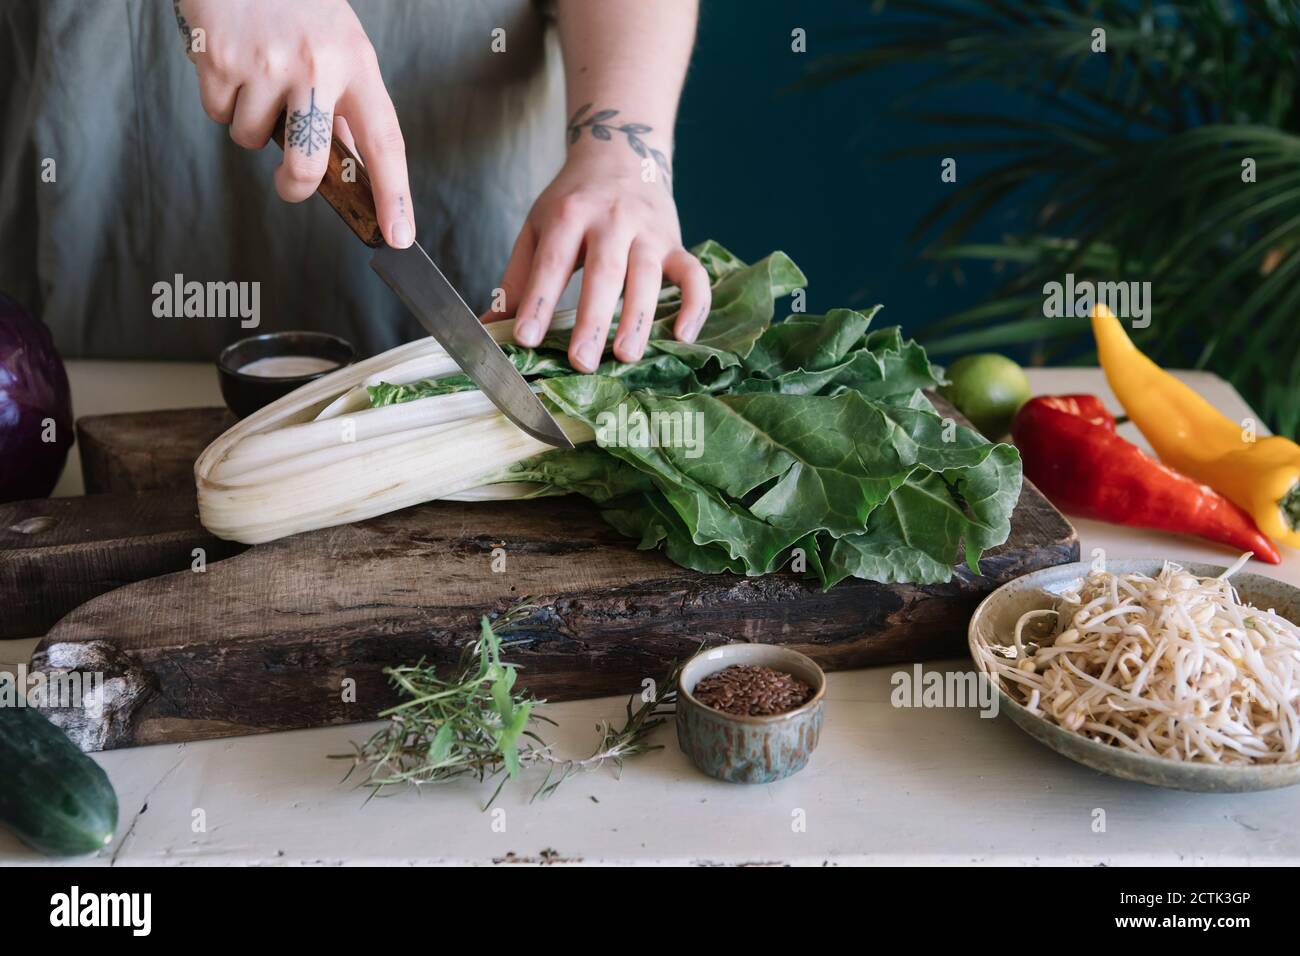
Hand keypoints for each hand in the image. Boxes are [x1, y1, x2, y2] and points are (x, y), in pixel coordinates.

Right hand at [176, 0, 413, 247]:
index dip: (393, 194)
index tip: (398, 235)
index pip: (384, 142)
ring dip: (250, 121)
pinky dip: (221, 98)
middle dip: (294, 186)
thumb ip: (345, 103)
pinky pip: (218, 114)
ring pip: (252, 140)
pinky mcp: (220, 60)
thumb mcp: (339, 44)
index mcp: (356, 65)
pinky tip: (230, 60)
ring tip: (256, 73)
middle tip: (290, 182)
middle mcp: (316, 67)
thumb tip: (346, 162)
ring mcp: (266, 65)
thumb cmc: (296, 3)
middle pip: (306, 165)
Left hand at [492, 144, 710, 371]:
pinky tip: (682, 337)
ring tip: (627, 356)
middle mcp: (612, 220)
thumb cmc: (574, 199)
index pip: (552, 262)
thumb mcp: (539, 227)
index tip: (526, 339)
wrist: (622, 151)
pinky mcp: (676, 243)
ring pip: (649, 277)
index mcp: (569, 214)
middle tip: (582, 362)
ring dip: (639, 318)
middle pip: (604, 273)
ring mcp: (649, 232)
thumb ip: (518, 279)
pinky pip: (694, 275)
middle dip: (593, 319)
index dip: (539, 301)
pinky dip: (694, 306)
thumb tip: (488, 327)